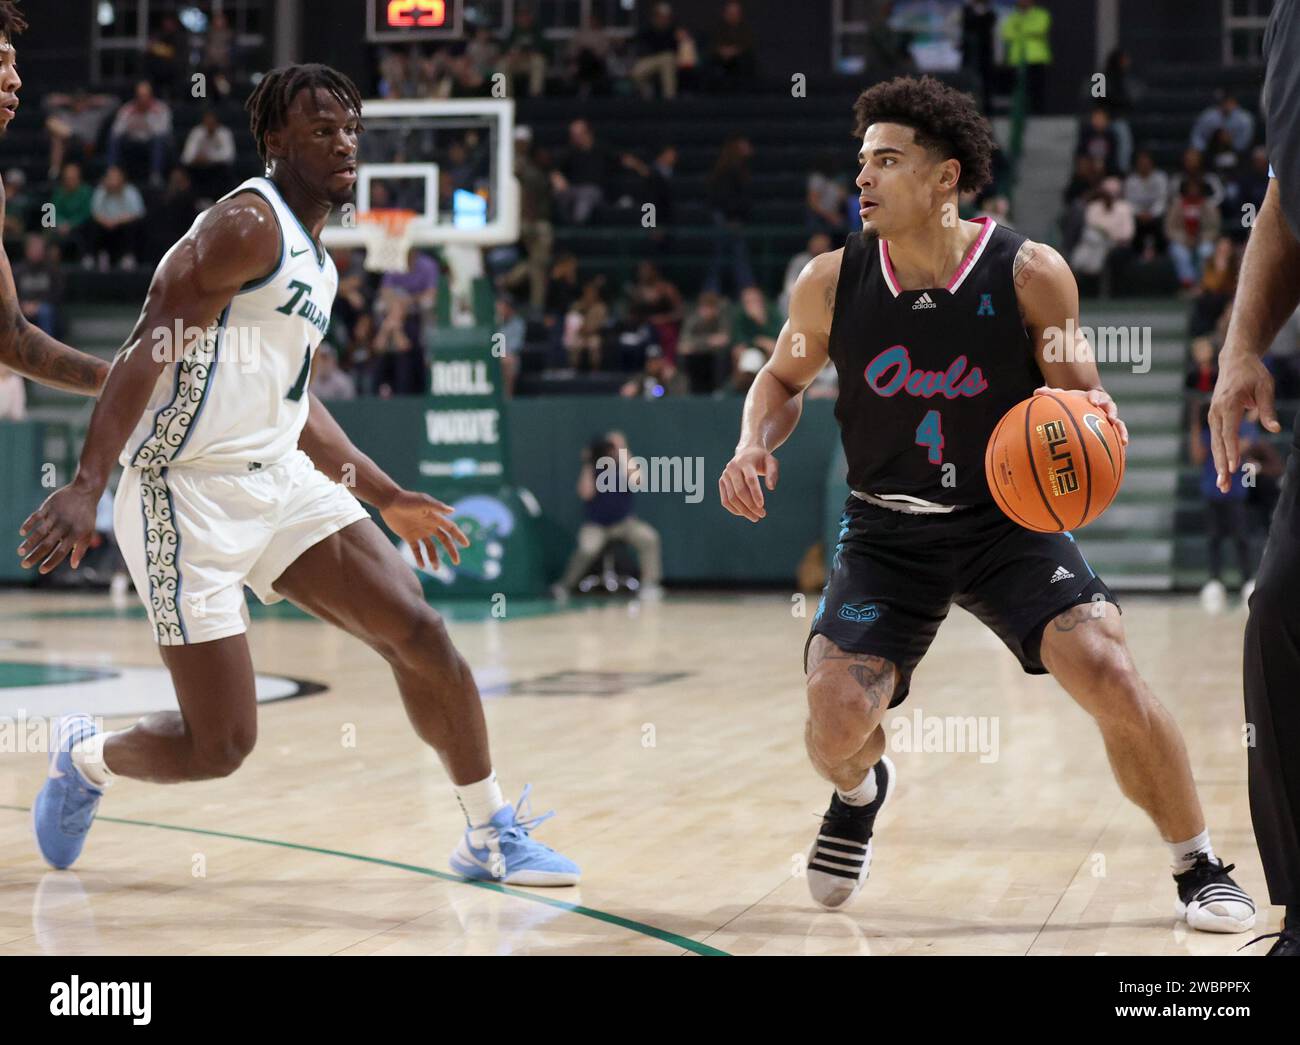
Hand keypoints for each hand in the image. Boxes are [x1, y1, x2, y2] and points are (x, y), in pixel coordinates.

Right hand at [17, 477, 101, 573]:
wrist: (85, 491)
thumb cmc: (86, 515)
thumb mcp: (88, 532)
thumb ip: (81, 548)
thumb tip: (74, 566)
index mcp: (75, 533)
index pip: (61, 552)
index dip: (51, 562)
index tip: (41, 571)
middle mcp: (65, 526)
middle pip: (48, 544)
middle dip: (35, 556)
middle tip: (24, 565)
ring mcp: (56, 515)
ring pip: (40, 531)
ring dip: (29, 543)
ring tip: (20, 552)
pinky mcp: (49, 506)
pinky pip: (36, 516)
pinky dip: (28, 524)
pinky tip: (22, 533)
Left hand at [379, 489, 469, 568]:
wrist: (388, 502)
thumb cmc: (407, 499)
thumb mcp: (423, 502)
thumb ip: (437, 507)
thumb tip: (453, 511)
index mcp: (435, 518)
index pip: (450, 528)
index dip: (459, 536)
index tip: (466, 545)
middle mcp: (429, 526)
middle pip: (444, 540)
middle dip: (451, 551)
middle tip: (456, 562)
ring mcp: (419, 532)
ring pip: (431, 548)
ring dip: (434, 558)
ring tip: (436, 568)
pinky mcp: (409, 537)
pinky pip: (416, 550)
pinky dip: (420, 558)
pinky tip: (422, 566)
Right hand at [720, 444, 778, 521]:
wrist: (746, 452)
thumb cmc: (762, 459)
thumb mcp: (771, 462)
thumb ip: (773, 473)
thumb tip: (771, 488)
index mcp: (745, 462)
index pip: (750, 480)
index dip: (755, 493)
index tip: (762, 506)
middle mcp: (732, 468)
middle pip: (739, 491)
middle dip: (750, 506)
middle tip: (762, 515)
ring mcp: (725, 475)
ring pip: (731, 498)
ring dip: (743, 510)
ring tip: (755, 517)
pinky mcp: (721, 482)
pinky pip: (725, 500)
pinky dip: (734, 509)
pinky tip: (744, 514)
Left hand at [1034, 385, 1128, 445]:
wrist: (1084, 404)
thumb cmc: (1072, 400)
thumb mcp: (1062, 397)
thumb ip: (1050, 394)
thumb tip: (1036, 391)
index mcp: (1093, 397)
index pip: (1095, 395)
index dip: (1095, 398)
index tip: (1092, 402)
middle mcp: (1104, 406)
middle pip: (1111, 407)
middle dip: (1112, 412)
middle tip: (1110, 418)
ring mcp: (1109, 418)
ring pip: (1118, 423)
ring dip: (1121, 430)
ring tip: (1123, 440)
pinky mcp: (1111, 429)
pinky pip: (1118, 435)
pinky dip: (1120, 441)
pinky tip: (1122, 451)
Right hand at [1209, 348, 1280, 492]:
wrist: (1234, 361)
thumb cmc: (1253, 374)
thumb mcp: (1266, 387)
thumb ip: (1268, 410)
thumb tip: (1275, 429)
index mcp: (1228, 404)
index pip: (1229, 433)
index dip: (1231, 451)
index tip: (1234, 468)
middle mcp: (1216, 412)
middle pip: (1218, 444)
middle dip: (1221, 466)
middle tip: (1224, 486)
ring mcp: (1213, 416)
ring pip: (1215, 445)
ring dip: (1218, 466)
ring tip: (1223, 485)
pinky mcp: (1214, 419)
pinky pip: (1216, 440)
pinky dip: (1219, 456)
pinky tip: (1223, 471)